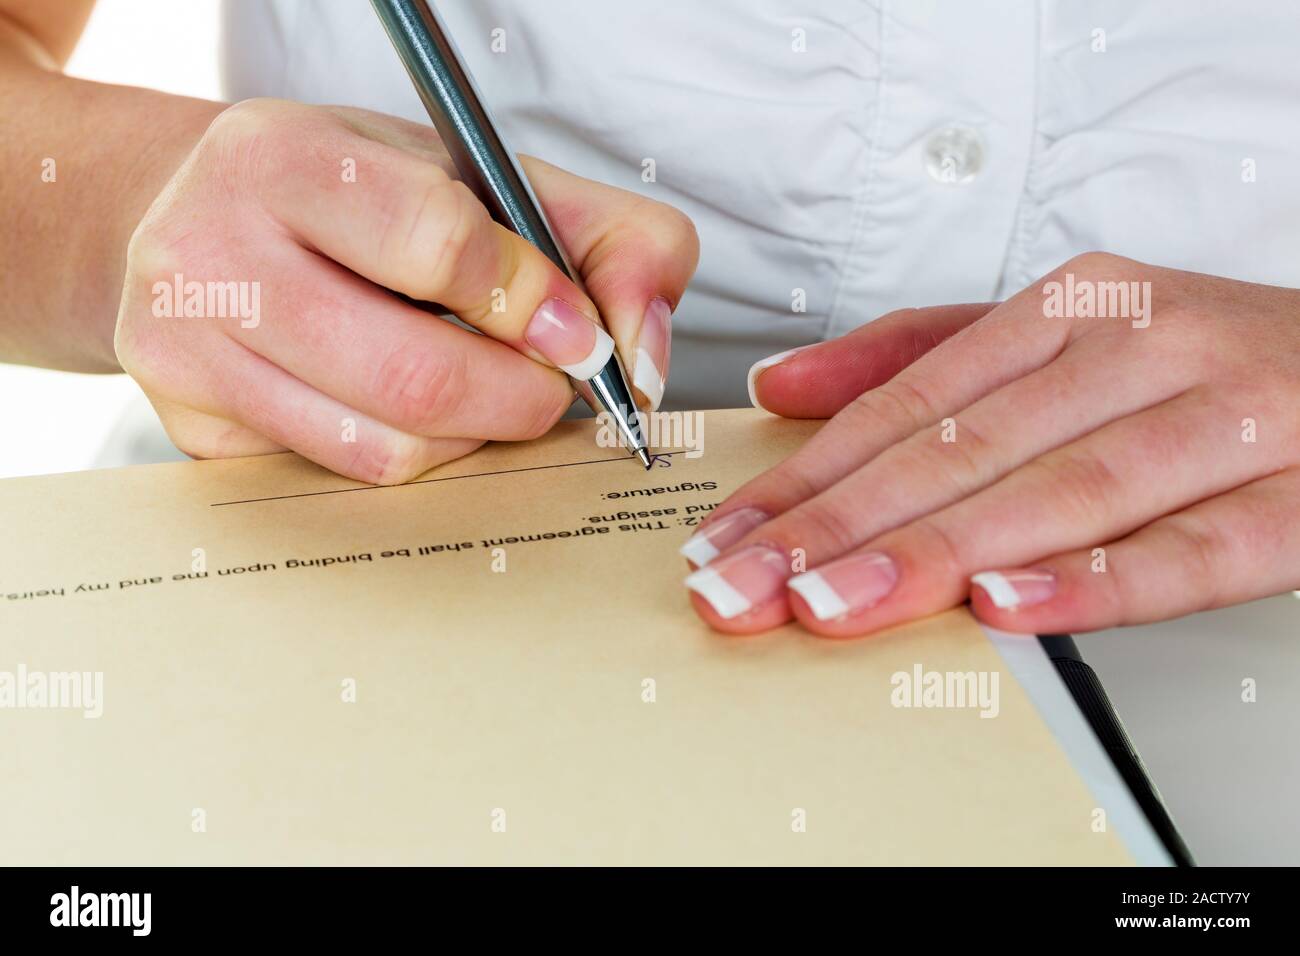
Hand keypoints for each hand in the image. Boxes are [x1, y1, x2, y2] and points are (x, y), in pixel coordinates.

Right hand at [114, 99, 696, 482]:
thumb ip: (601, 237)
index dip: (534, 302)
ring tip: (484, 394)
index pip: (436, 242)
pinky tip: (419, 416)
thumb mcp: (477, 175)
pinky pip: (344, 480)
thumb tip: (639, 355)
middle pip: (413, 376)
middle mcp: (212, 255)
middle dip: (519, 399)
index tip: (576, 334)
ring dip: (472, 438)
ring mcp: (185, 352)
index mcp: (284, 158)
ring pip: (384, 450)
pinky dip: (416, 460)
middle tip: (548, 388)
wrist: (201, 222)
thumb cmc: (356, 200)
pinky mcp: (194, 430)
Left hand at [683, 253, 1299, 636]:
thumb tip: (785, 385)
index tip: (729, 538)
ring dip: (936, 556)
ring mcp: (1225, 418)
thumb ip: (919, 357)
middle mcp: (1140, 348)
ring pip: (1056, 494)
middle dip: (838, 527)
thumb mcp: (1061, 334)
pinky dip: (1095, 581)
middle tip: (744, 590)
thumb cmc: (1200, 365)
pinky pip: (1189, 548)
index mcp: (1071, 308)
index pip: (908, 403)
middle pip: (963, 449)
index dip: (809, 476)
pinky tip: (1007, 610)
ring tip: (834, 604)